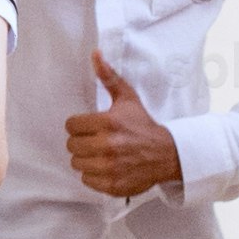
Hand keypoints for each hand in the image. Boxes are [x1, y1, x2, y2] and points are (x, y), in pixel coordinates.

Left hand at [63, 66, 183, 197]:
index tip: (88, 127)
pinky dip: (93, 175)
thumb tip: (95, 53)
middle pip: (72, 146)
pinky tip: (105, 167)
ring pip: (77, 164)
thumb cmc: (143, 125)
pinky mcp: (112, 184)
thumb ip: (108, 77)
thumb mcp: (128, 98)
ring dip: (85, 159)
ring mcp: (110, 167)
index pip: (71, 126)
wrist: (167, 154)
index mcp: (108, 123)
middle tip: (94, 141)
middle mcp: (107, 146)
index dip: (78, 126)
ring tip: (99, 155)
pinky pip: (87, 180)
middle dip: (81, 142)